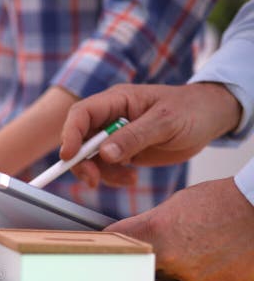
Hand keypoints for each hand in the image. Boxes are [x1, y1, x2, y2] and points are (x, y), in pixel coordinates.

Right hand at [60, 83, 242, 187]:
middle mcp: (110, 116)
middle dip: (82, 162)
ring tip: (128, 179)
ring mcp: (115, 134)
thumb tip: (104, 153)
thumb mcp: (165, 123)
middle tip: (93, 180)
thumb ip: (134, 137)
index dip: (70, 135)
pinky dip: (113, 177)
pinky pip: (106, 166)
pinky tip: (132, 178)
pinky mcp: (123, 150)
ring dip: (102, 173)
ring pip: (91, 157)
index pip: (81, 114)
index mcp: (117, 100)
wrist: (210, 118)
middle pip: (80, 139)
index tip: (70, 157)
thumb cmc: (191, 110)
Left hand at [105, 177, 253, 280]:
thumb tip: (134, 237)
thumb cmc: (219, 201)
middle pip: (141, 265)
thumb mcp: (174, 205)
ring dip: (175, 266)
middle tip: (161, 246)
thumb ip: (150, 225)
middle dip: (144, 257)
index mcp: (155, 231)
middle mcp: (169, 257)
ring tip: (196, 245)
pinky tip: (212, 254)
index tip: (103, 246)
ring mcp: (190, 275)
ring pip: (169, 276)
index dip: (110, 243)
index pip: (115, 242)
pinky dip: (198, 272)